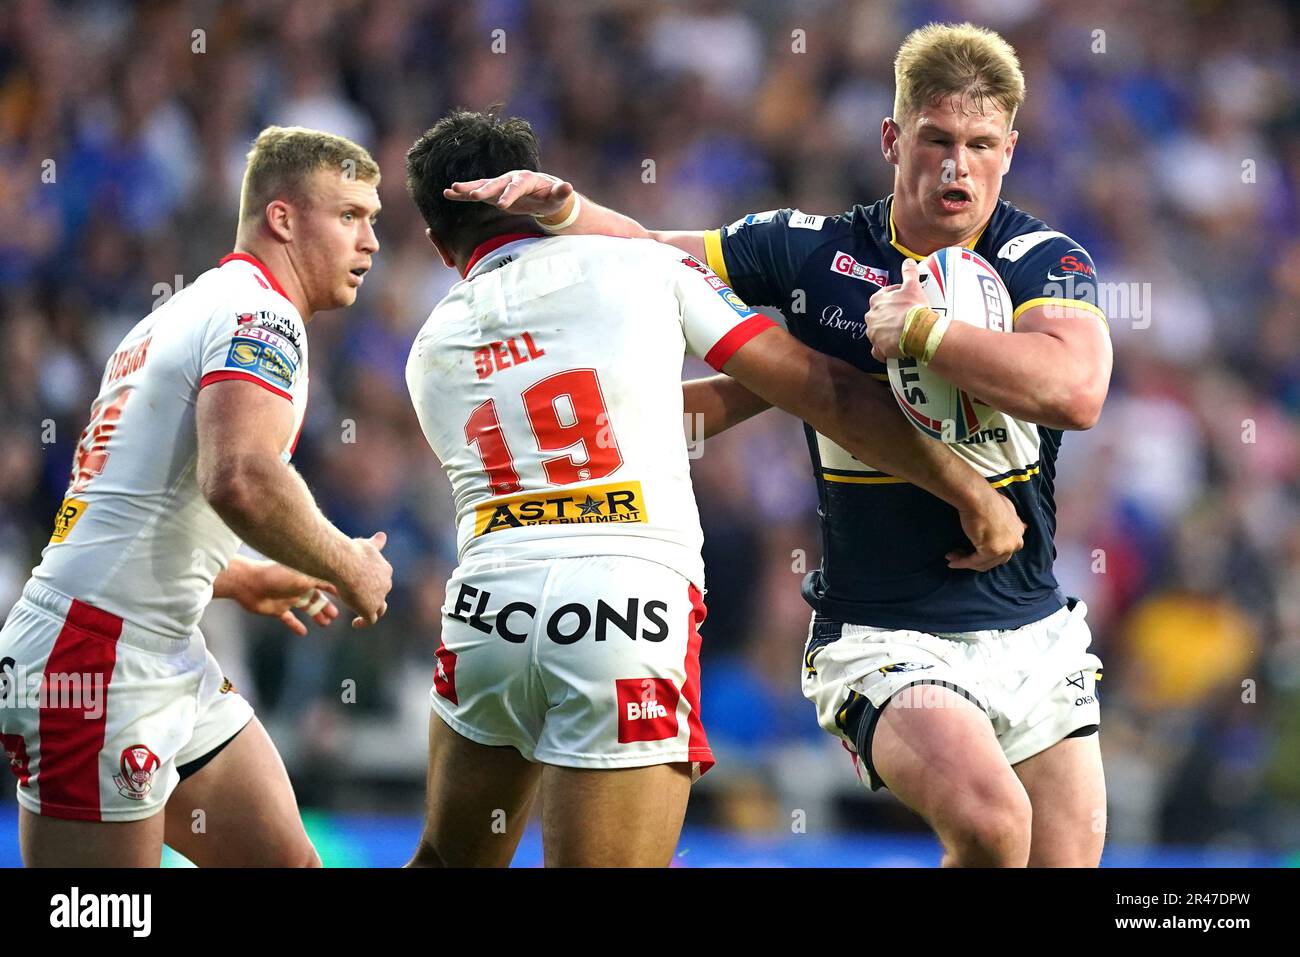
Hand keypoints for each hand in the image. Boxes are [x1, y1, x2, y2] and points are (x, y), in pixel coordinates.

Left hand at [226, 559, 338, 635]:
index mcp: (306, 577)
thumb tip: (341, 580)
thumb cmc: (277, 576)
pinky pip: (288, 619)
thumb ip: (323, 579)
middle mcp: (298, 587)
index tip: (347, 595)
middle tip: (336, 616)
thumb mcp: (305, 575)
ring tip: (325, 624)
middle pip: (317, 597)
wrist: (248, 583)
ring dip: (316, 616)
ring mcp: (287, 598)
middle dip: (327, 606)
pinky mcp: (277, 609)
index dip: (336, 589)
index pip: (325, 582)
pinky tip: (303, 633)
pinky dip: (295, 625)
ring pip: (306, 608)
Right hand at [337, 531, 392, 628]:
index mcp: (385, 569)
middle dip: (372, 596)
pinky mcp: (369, 609)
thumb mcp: (366, 545)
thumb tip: (383, 535)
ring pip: (380, 609)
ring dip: (372, 611)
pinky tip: (356, 623)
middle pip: (381, 593)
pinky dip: (363, 622)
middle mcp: (386, 584)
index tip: (362, 584)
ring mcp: (379, 598)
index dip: (373, 582)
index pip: (382, 579)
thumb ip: (375, 543)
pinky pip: (370, 621)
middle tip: (359, 599)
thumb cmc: (352, 552)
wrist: (346, 563)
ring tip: (361, 614)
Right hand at [442, 170, 573, 217]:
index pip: (517, 187)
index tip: (503, 206)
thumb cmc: (552, 196)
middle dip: (484, 189)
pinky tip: (448, 193)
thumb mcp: (558, 197)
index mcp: (526, 179)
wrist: (544, 193)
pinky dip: (463, 193)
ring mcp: (500, 184)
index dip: (510, 195)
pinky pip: (476, 192)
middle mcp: (510, 179)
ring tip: (451, 190)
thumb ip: (561, 193)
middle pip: (495, 183)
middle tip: (472, 196)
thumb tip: (568, 187)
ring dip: (467, 188)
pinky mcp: (493, 193)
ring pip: (482, 185)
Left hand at [865, 259, 929, 361]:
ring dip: (886, 333)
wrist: (917, 331)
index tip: (904, 300)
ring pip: (877, 332)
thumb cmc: (913, 307)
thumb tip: (908, 261)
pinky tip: (891, 350)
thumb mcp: (912, 286)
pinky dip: (883, 351)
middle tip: (903, 317)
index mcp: (877, 300)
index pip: (882, 296)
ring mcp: (873, 334)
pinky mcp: (878, 348)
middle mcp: (871, 317)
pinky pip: (878, 351)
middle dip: (889, 316)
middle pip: (879, 315)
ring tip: (900, 333)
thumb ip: (909, 272)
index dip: (894, 297)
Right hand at [948, 490, 1025, 570]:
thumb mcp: (1006, 508)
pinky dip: (962, 563)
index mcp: (1019, 532)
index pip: (1003, 550)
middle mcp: (1016, 543)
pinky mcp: (992, 551)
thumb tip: (1025, 527)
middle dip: (976, 560)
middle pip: (994, 560)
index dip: (986, 552)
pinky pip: (974, 561)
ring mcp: (1005, 548)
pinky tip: (952, 561)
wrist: (978, 498)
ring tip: (952, 557)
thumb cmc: (986, 500)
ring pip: (984, 563)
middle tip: (959, 554)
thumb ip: (1011, 521)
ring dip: (966, 562)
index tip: (970, 549)